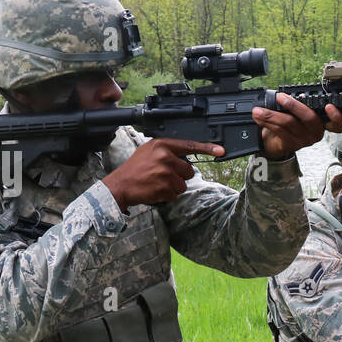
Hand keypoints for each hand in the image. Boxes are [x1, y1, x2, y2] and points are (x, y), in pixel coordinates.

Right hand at [102, 138, 221, 210]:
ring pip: (183, 184)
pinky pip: (176, 194)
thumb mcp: (149, 151)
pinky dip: (167, 196)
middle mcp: (165, 157)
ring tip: (157, 183)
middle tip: (163, 176)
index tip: (221, 150)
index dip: (207, 149)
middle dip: (180, 176)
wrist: (120, 185)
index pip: (189, 145)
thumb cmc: (135, 168)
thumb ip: (167, 151)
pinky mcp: (165, 187)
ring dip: (173, 187)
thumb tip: (186, 156)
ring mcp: (166, 172)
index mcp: (162, 145)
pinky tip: (155, 190)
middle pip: (190, 170)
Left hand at [253, 94, 341, 161]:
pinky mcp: (292, 145)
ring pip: (289, 123)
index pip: (337, 123)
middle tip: (280, 97)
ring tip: (258, 110)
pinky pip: (279, 131)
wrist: (275, 142)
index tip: (329, 106)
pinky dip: (267, 121)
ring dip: (271, 114)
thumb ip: (298, 104)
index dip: (336, 116)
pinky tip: (258, 117)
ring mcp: (304, 140)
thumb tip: (286, 96)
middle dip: (293, 105)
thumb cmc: (289, 121)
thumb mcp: (297, 112)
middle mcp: (316, 132)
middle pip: (309, 118)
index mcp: (322, 121)